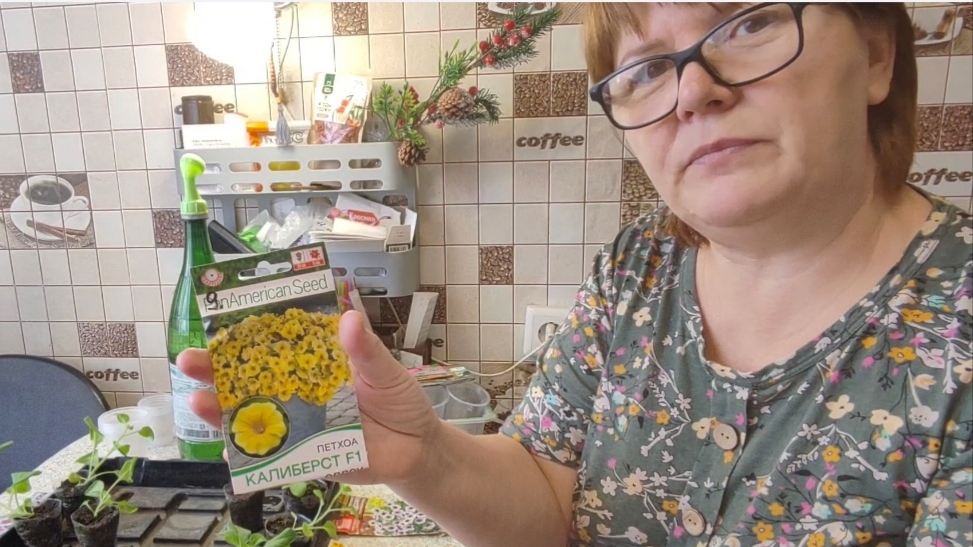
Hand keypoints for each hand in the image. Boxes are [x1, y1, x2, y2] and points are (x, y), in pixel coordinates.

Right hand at [176, 310, 443, 485]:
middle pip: (249, 379)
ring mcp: (297, 424)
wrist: (417, 448)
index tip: (217, 321)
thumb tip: (347, 319)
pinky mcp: (303, 455)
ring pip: (251, 416)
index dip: (244, 333)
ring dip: (221, 411)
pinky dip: (248, 455)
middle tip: (189, 360)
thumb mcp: (386, 370)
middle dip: (216, 370)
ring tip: (199, 402)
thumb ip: (365, 349)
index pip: (273, 343)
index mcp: (314, 362)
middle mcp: (297, 391)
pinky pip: (269, 456)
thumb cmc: (399, 401)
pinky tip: (230, 451)